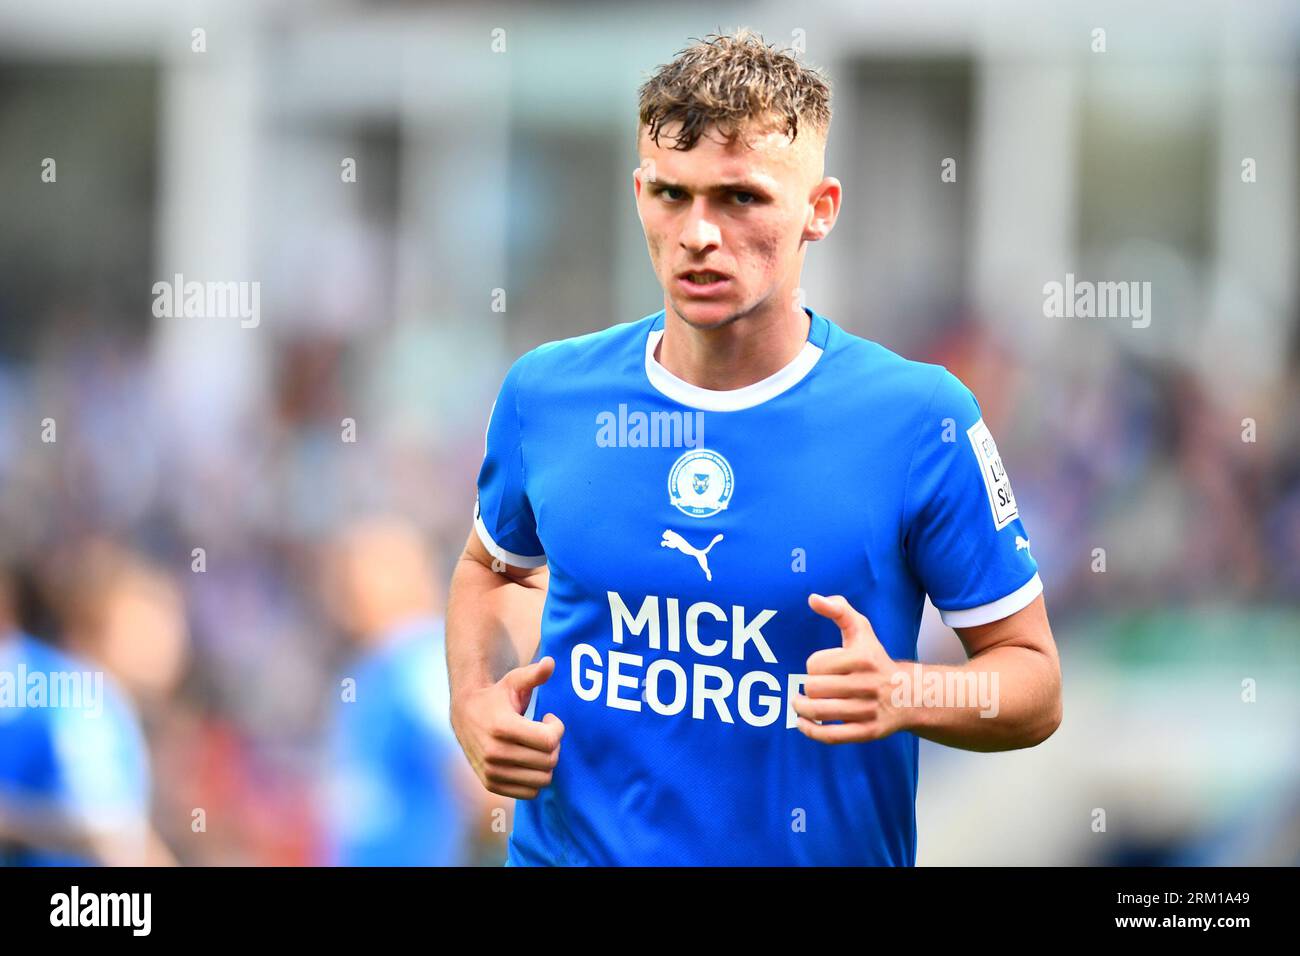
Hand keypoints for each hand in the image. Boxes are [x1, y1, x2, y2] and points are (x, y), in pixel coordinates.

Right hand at [451, 656, 564, 798]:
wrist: (464, 714)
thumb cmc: (496, 696)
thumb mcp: (513, 681)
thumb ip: (533, 674)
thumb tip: (551, 662)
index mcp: (502, 727)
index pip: (549, 741)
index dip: (557, 728)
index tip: (548, 718)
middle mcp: (494, 753)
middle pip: (549, 761)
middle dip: (553, 745)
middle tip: (543, 732)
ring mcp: (492, 771)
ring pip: (542, 779)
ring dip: (545, 763)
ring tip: (535, 746)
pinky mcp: (491, 784)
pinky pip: (529, 792)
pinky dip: (535, 778)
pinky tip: (527, 760)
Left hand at [793, 593, 907, 743]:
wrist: (909, 694)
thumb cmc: (875, 659)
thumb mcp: (861, 630)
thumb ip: (838, 609)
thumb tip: (813, 598)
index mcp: (863, 658)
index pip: (815, 664)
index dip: (813, 665)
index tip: (821, 667)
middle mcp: (868, 685)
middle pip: (814, 688)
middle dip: (808, 687)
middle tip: (812, 687)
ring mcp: (868, 710)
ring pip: (819, 712)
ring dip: (802, 708)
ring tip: (800, 704)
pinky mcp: (868, 732)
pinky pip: (831, 736)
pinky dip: (811, 731)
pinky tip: (803, 723)